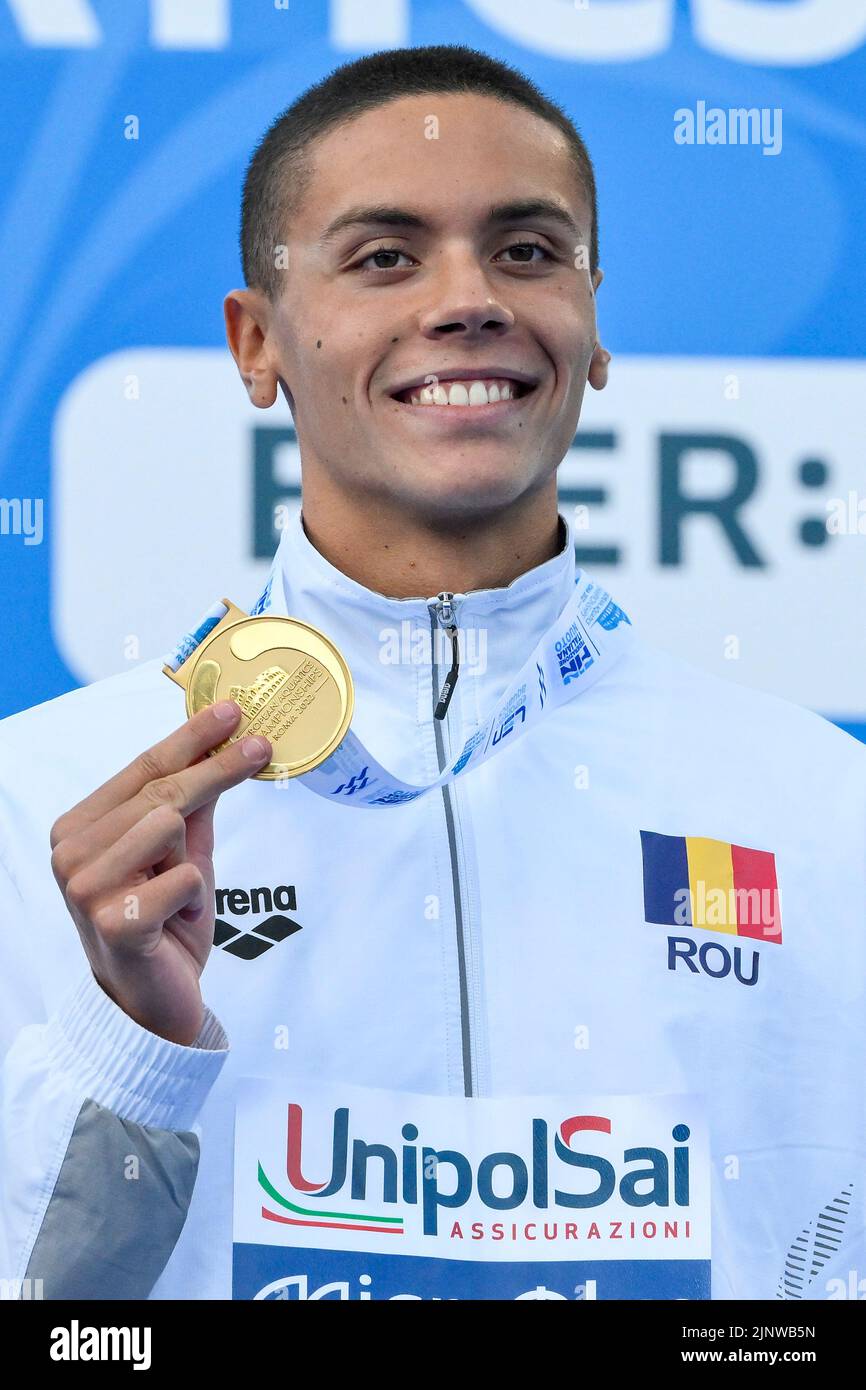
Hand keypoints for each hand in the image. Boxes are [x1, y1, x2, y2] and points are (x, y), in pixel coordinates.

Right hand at [49, 701, 271, 1044]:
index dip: (190, 738)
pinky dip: (193, 900)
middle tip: (261, 747)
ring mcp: (86, 888)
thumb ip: (194, 806)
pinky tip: (174, 924)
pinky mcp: (114, 922)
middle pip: (160, 791)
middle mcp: (70, 853)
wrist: (152, 1005)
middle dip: (217, 768)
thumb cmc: (163, 925)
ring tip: (178, 898)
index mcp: (78, 829)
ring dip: (191, 864)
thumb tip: (223, 746)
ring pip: (170, 826)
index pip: (142, 769)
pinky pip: (183, 879)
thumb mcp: (182, 855)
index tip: (232, 712)